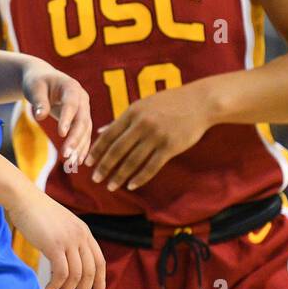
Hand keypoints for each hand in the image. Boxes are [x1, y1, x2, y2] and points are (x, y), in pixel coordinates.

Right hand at [7, 186, 106, 288]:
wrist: (23, 198)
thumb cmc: (37, 213)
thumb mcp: (60, 226)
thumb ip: (68, 241)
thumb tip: (67, 265)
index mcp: (84, 231)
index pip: (99, 261)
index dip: (100, 281)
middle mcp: (80, 236)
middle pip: (90, 272)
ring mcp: (68, 240)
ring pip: (76, 276)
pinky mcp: (54, 244)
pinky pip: (61, 273)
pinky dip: (56, 286)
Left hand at [22, 59, 92, 169]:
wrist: (44, 79)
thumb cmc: (37, 82)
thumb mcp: (34, 88)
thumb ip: (39, 101)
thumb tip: (40, 116)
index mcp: (71, 87)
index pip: (71, 105)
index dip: (67, 119)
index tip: (61, 134)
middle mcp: (82, 98)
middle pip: (82, 120)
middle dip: (75, 138)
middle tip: (66, 154)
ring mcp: (84, 109)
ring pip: (86, 130)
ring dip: (80, 147)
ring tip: (72, 163)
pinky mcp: (82, 119)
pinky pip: (84, 135)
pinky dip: (81, 148)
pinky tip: (77, 161)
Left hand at [84, 82, 212, 190]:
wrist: (199, 102)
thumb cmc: (169, 103)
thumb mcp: (143, 105)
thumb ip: (122, 120)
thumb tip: (100, 131)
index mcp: (132, 112)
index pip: (109, 134)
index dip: (97, 150)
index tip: (88, 162)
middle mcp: (142, 124)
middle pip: (117, 150)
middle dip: (104, 166)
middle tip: (95, 179)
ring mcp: (156, 136)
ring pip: (133, 161)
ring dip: (119, 176)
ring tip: (110, 186)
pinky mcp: (170, 147)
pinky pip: (151, 167)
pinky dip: (140, 178)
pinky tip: (131, 185)